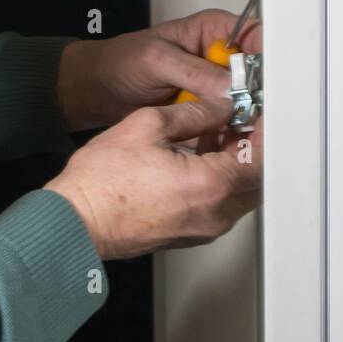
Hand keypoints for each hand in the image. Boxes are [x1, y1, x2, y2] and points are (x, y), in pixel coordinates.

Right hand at [45, 96, 261, 260]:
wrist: (79, 222)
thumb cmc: (102, 185)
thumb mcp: (148, 125)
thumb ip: (195, 112)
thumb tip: (219, 107)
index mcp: (211, 186)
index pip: (261, 156)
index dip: (263, 129)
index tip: (257, 111)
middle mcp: (215, 214)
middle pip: (257, 178)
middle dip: (252, 145)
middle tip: (239, 120)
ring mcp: (205, 229)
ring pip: (240, 193)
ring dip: (236, 163)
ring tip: (215, 134)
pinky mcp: (192, 235)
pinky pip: (220, 205)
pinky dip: (220, 181)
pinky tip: (200, 157)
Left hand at [56, 9, 262, 132]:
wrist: (99, 91)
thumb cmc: (121, 62)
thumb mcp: (158, 60)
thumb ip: (195, 72)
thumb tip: (231, 87)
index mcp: (214, 32)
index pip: (256, 38)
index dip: (267, 58)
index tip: (268, 83)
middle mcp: (219, 59)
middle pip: (257, 76)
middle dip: (259, 95)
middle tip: (257, 113)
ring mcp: (214, 88)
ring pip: (245, 103)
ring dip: (245, 119)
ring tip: (243, 132)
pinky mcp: (206, 112)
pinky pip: (227, 124)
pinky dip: (228, 135)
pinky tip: (228, 143)